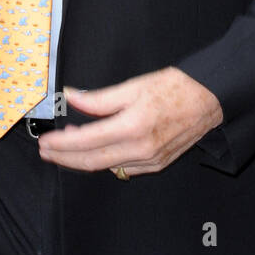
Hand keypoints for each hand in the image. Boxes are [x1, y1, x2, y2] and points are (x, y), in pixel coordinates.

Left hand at [37, 65, 223, 176]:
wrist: (209, 100)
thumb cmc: (174, 88)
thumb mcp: (133, 86)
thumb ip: (99, 98)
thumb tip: (71, 97)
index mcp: (132, 127)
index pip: (86, 142)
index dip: (61, 144)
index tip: (45, 141)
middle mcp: (140, 149)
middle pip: (91, 161)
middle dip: (64, 158)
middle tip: (46, 150)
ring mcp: (149, 161)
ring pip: (106, 167)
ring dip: (81, 160)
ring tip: (65, 149)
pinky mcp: (156, 165)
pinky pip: (123, 168)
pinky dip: (104, 162)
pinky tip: (94, 151)